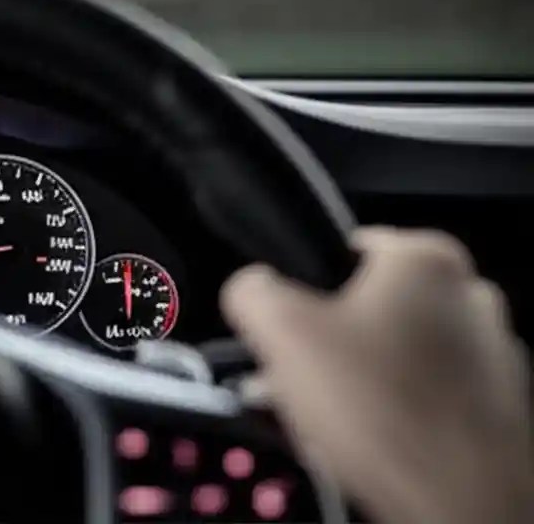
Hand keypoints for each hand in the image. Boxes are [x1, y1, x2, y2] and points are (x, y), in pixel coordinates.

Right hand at [222, 227, 533, 523]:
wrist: (456, 499)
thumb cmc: (382, 411)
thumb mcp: (281, 332)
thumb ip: (252, 292)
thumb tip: (249, 287)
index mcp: (426, 259)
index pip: (348, 247)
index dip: (305, 287)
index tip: (287, 323)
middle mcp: (469, 297)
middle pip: (371, 306)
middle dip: (328, 341)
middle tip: (295, 377)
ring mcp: (491, 354)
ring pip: (398, 353)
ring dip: (358, 378)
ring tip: (324, 416)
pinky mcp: (495, 406)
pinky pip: (425, 394)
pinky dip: (393, 409)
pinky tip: (363, 436)